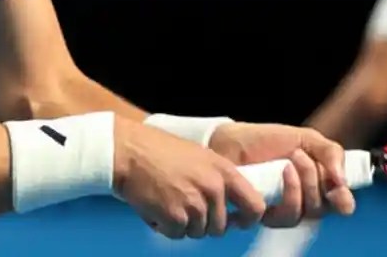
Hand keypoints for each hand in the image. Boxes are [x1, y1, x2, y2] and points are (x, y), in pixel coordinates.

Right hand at [113, 116, 265, 238]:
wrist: (131, 152)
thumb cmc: (162, 151)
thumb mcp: (202, 157)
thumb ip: (219, 179)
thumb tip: (231, 204)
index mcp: (224, 172)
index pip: (254, 206)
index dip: (247, 219)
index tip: (238, 222)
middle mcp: (213, 189)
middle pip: (220, 226)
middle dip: (204, 223)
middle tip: (186, 207)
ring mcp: (194, 204)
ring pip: (197, 232)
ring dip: (183, 224)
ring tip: (169, 202)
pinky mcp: (175, 217)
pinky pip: (177, 234)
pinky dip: (166, 227)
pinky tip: (158, 207)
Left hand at [208, 122, 356, 226]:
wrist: (235, 140)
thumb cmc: (269, 140)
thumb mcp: (306, 138)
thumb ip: (331, 153)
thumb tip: (343, 181)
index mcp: (317, 184)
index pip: (340, 203)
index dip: (344, 201)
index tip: (339, 189)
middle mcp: (303, 201)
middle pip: (324, 207)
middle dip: (317, 179)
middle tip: (300, 155)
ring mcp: (284, 210)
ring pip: (307, 213)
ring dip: (305, 184)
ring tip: (291, 160)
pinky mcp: (266, 216)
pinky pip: (287, 217)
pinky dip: (291, 192)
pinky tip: (283, 172)